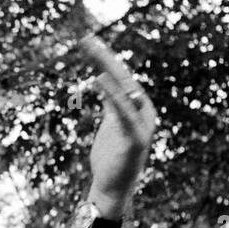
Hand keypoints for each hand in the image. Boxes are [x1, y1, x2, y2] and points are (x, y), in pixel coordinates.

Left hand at [80, 34, 156, 216]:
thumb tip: (105, 80)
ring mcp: (141, 123)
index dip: (104, 57)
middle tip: (86, 39)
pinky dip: (113, 94)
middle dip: (105, 57)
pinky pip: (123, 112)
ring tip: (93, 52)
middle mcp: (142, 110)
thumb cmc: (111, 157)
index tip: (86, 41)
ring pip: (124, 90)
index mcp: (136, 105)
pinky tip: (99, 79)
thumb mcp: (111, 123)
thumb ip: (112, 103)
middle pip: (122, 77)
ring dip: (108, 69)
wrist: (113, 188)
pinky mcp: (136, 138)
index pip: (119, 76)